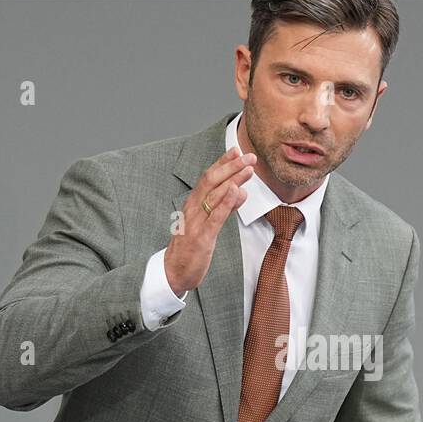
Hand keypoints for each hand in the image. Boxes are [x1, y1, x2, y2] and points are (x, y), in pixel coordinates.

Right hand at [164, 146, 256, 295]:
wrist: (173, 272)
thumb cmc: (190, 247)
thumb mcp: (208, 224)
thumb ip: (224, 207)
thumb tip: (239, 191)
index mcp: (193, 204)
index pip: (209, 177)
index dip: (223, 162)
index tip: (237, 150)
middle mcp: (193, 208)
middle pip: (212, 180)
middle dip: (231, 166)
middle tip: (249, 156)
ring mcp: (196, 222)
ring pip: (215, 195)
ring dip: (232, 179)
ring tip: (248, 169)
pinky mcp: (202, 237)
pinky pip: (215, 217)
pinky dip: (226, 202)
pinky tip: (236, 191)